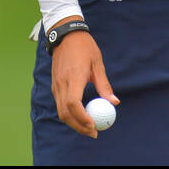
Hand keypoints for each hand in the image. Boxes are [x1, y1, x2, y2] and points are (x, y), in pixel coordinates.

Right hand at [49, 17, 119, 138]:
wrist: (65, 35)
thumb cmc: (85, 48)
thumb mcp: (97, 64)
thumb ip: (104, 85)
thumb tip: (114, 103)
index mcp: (74, 77)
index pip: (74, 104)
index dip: (83, 118)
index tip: (95, 127)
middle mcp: (62, 84)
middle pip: (66, 113)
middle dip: (79, 126)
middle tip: (93, 133)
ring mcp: (56, 85)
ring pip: (61, 111)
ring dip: (74, 123)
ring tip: (88, 127)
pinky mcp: (55, 85)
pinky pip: (60, 105)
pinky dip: (69, 114)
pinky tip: (80, 115)